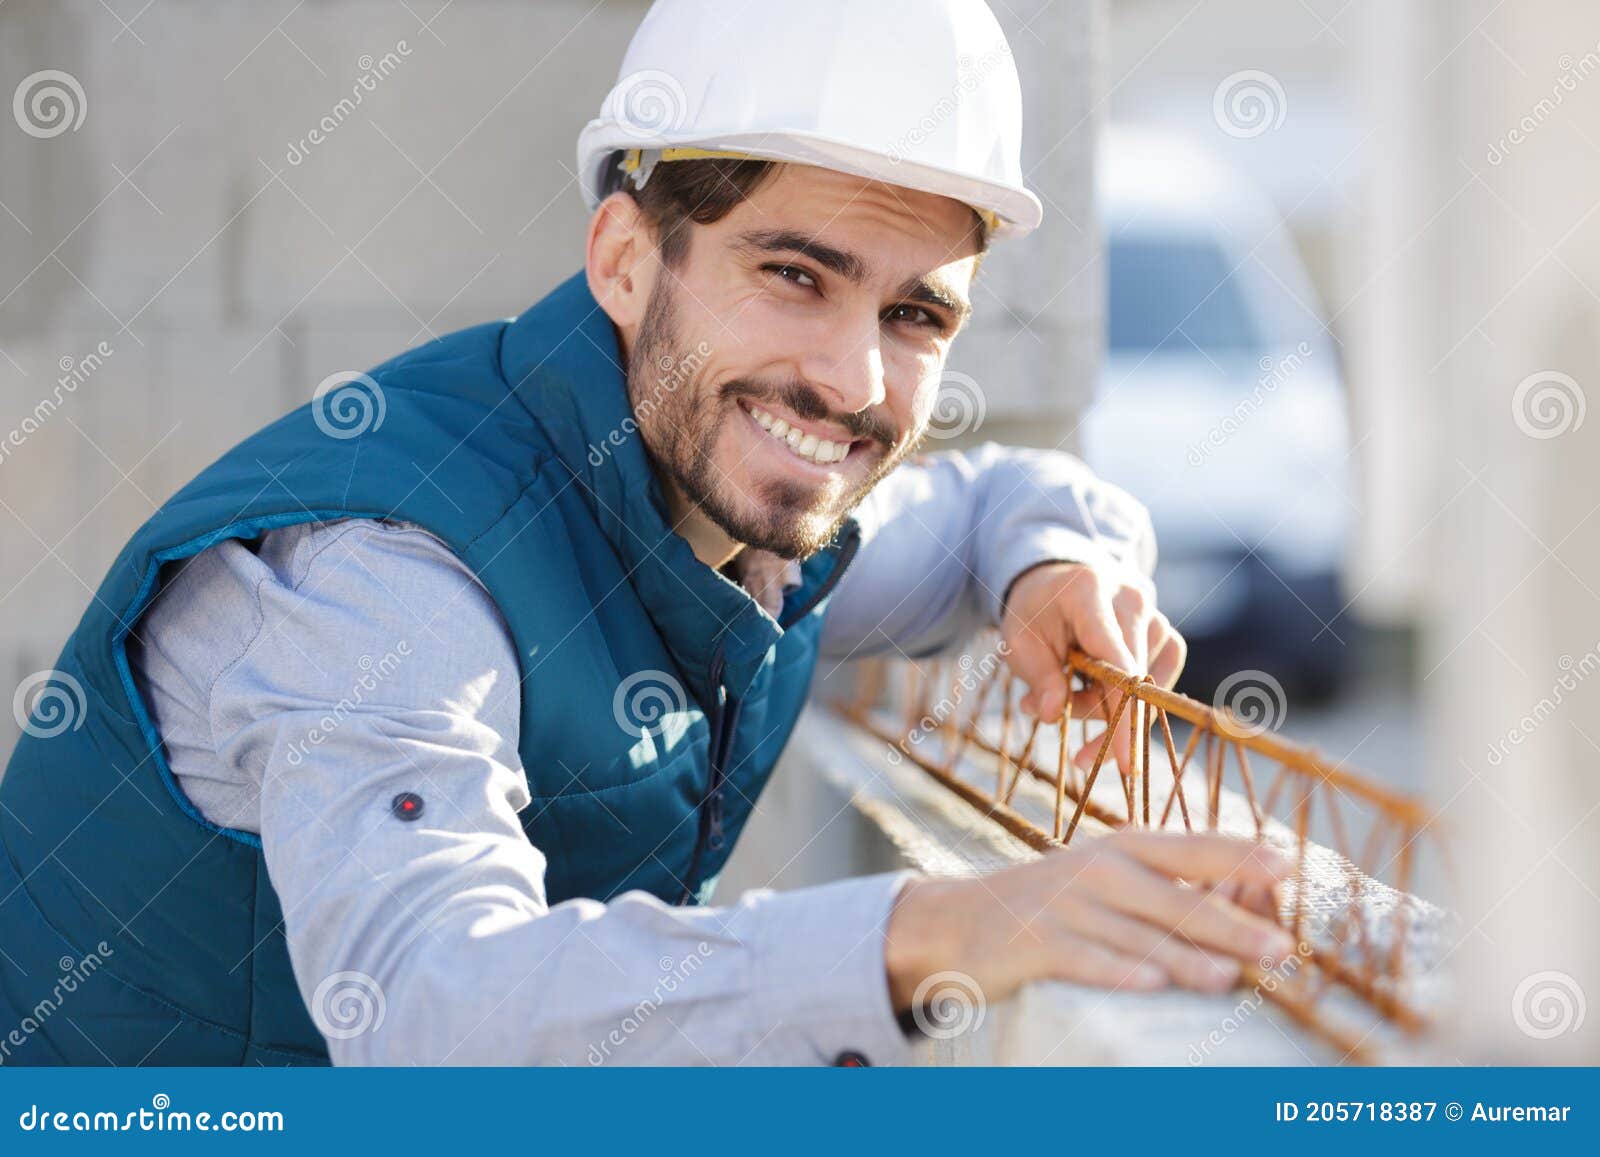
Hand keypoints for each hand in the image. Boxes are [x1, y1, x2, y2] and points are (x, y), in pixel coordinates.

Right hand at [884, 832, 1295, 1012]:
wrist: (959, 919)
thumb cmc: (1055, 903)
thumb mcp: (1108, 880)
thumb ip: (1168, 889)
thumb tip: (1250, 904)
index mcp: (1124, 847)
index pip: (1193, 849)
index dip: (1239, 855)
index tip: (1286, 866)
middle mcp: (1099, 870)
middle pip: (1176, 899)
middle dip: (1231, 925)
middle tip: (1279, 949)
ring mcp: (1066, 905)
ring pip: (1137, 936)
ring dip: (1184, 959)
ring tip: (1228, 979)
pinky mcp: (1035, 942)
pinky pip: (1083, 959)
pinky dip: (1116, 972)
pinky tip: (1148, 985)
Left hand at [999, 560, 1184, 770]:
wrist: (1056, 580)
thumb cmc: (1034, 611)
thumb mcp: (1018, 640)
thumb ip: (1038, 677)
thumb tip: (1053, 715)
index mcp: (1091, 593)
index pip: (1118, 665)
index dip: (1123, 717)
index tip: (1125, 762)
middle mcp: (1133, 600)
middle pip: (1135, 681)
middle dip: (1101, 718)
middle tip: (1063, 728)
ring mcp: (1156, 616)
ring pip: (1147, 687)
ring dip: (1108, 708)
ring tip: (1069, 697)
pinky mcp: (1166, 635)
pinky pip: (1156, 682)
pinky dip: (1128, 699)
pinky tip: (1098, 692)